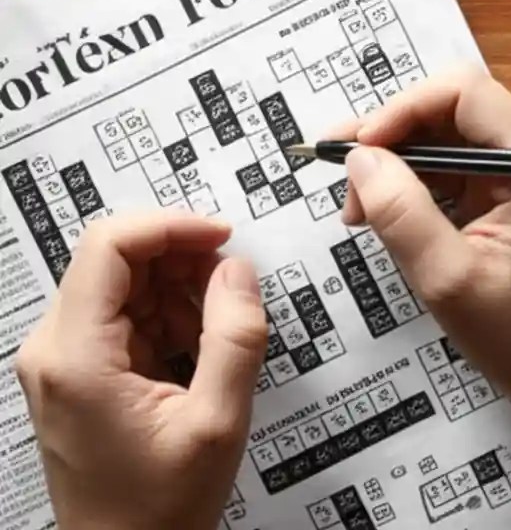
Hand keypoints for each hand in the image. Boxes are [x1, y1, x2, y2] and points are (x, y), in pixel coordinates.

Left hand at [16, 211, 266, 529]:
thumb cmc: (158, 508)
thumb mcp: (217, 422)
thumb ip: (234, 338)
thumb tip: (239, 272)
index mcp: (76, 358)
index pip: (110, 245)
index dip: (172, 227)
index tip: (222, 237)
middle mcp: (54, 350)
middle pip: (115, 259)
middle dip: (182, 262)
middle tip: (233, 291)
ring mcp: (60, 360)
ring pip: (121, 283)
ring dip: (177, 291)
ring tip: (216, 335)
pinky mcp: (75, 371)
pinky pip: (122, 316)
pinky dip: (166, 317)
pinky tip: (195, 352)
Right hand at [338, 71, 510, 529]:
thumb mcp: (447, 279)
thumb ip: (402, 212)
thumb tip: (359, 157)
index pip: (467, 94)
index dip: (404, 108)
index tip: (359, 147)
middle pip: (455, 110)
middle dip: (393, 135)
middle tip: (340, 175)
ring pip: (453, 138)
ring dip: (401, 162)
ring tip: (357, 208)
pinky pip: (463, 167)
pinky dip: (421, 183)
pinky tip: (387, 213)